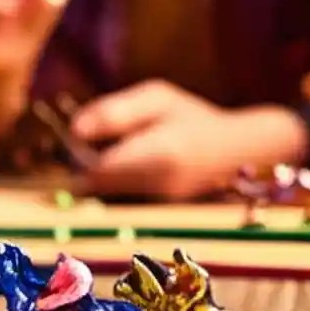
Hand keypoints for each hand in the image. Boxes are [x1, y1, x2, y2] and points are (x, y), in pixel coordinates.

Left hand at [71, 81, 305, 198]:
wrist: (235, 150)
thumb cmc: (191, 117)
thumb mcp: (155, 98)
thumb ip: (114, 112)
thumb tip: (74, 130)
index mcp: (161, 153)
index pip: (97, 169)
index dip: (78, 154)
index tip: (81, 137)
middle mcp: (160, 186)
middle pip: (96, 185)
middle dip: (84, 166)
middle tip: (95, 143)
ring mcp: (159, 203)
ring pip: (104, 194)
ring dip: (98, 175)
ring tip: (120, 151)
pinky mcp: (157, 212)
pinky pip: (119, 198)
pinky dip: (113, 183)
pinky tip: (131, 167)